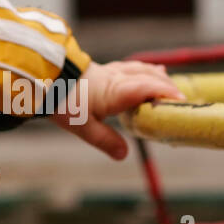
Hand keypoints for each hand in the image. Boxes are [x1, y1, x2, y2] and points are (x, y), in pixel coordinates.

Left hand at [48, 60, 185, 160]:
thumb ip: (106, 140)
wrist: (40, 77)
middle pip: (148, 77)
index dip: (165, 94)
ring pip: (139, 70)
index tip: (182, 103)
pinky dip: (143, 70)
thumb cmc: (62, 101)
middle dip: (166, 87)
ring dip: (156, 76)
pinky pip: (129, 67)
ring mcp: (109, 72)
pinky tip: (149, 69)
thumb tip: (124, 155)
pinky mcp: (101, 70)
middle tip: (182, 100)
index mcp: (115, 91)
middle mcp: (116, 78)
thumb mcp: (83, 126)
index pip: (147, 88)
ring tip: (169, 81)